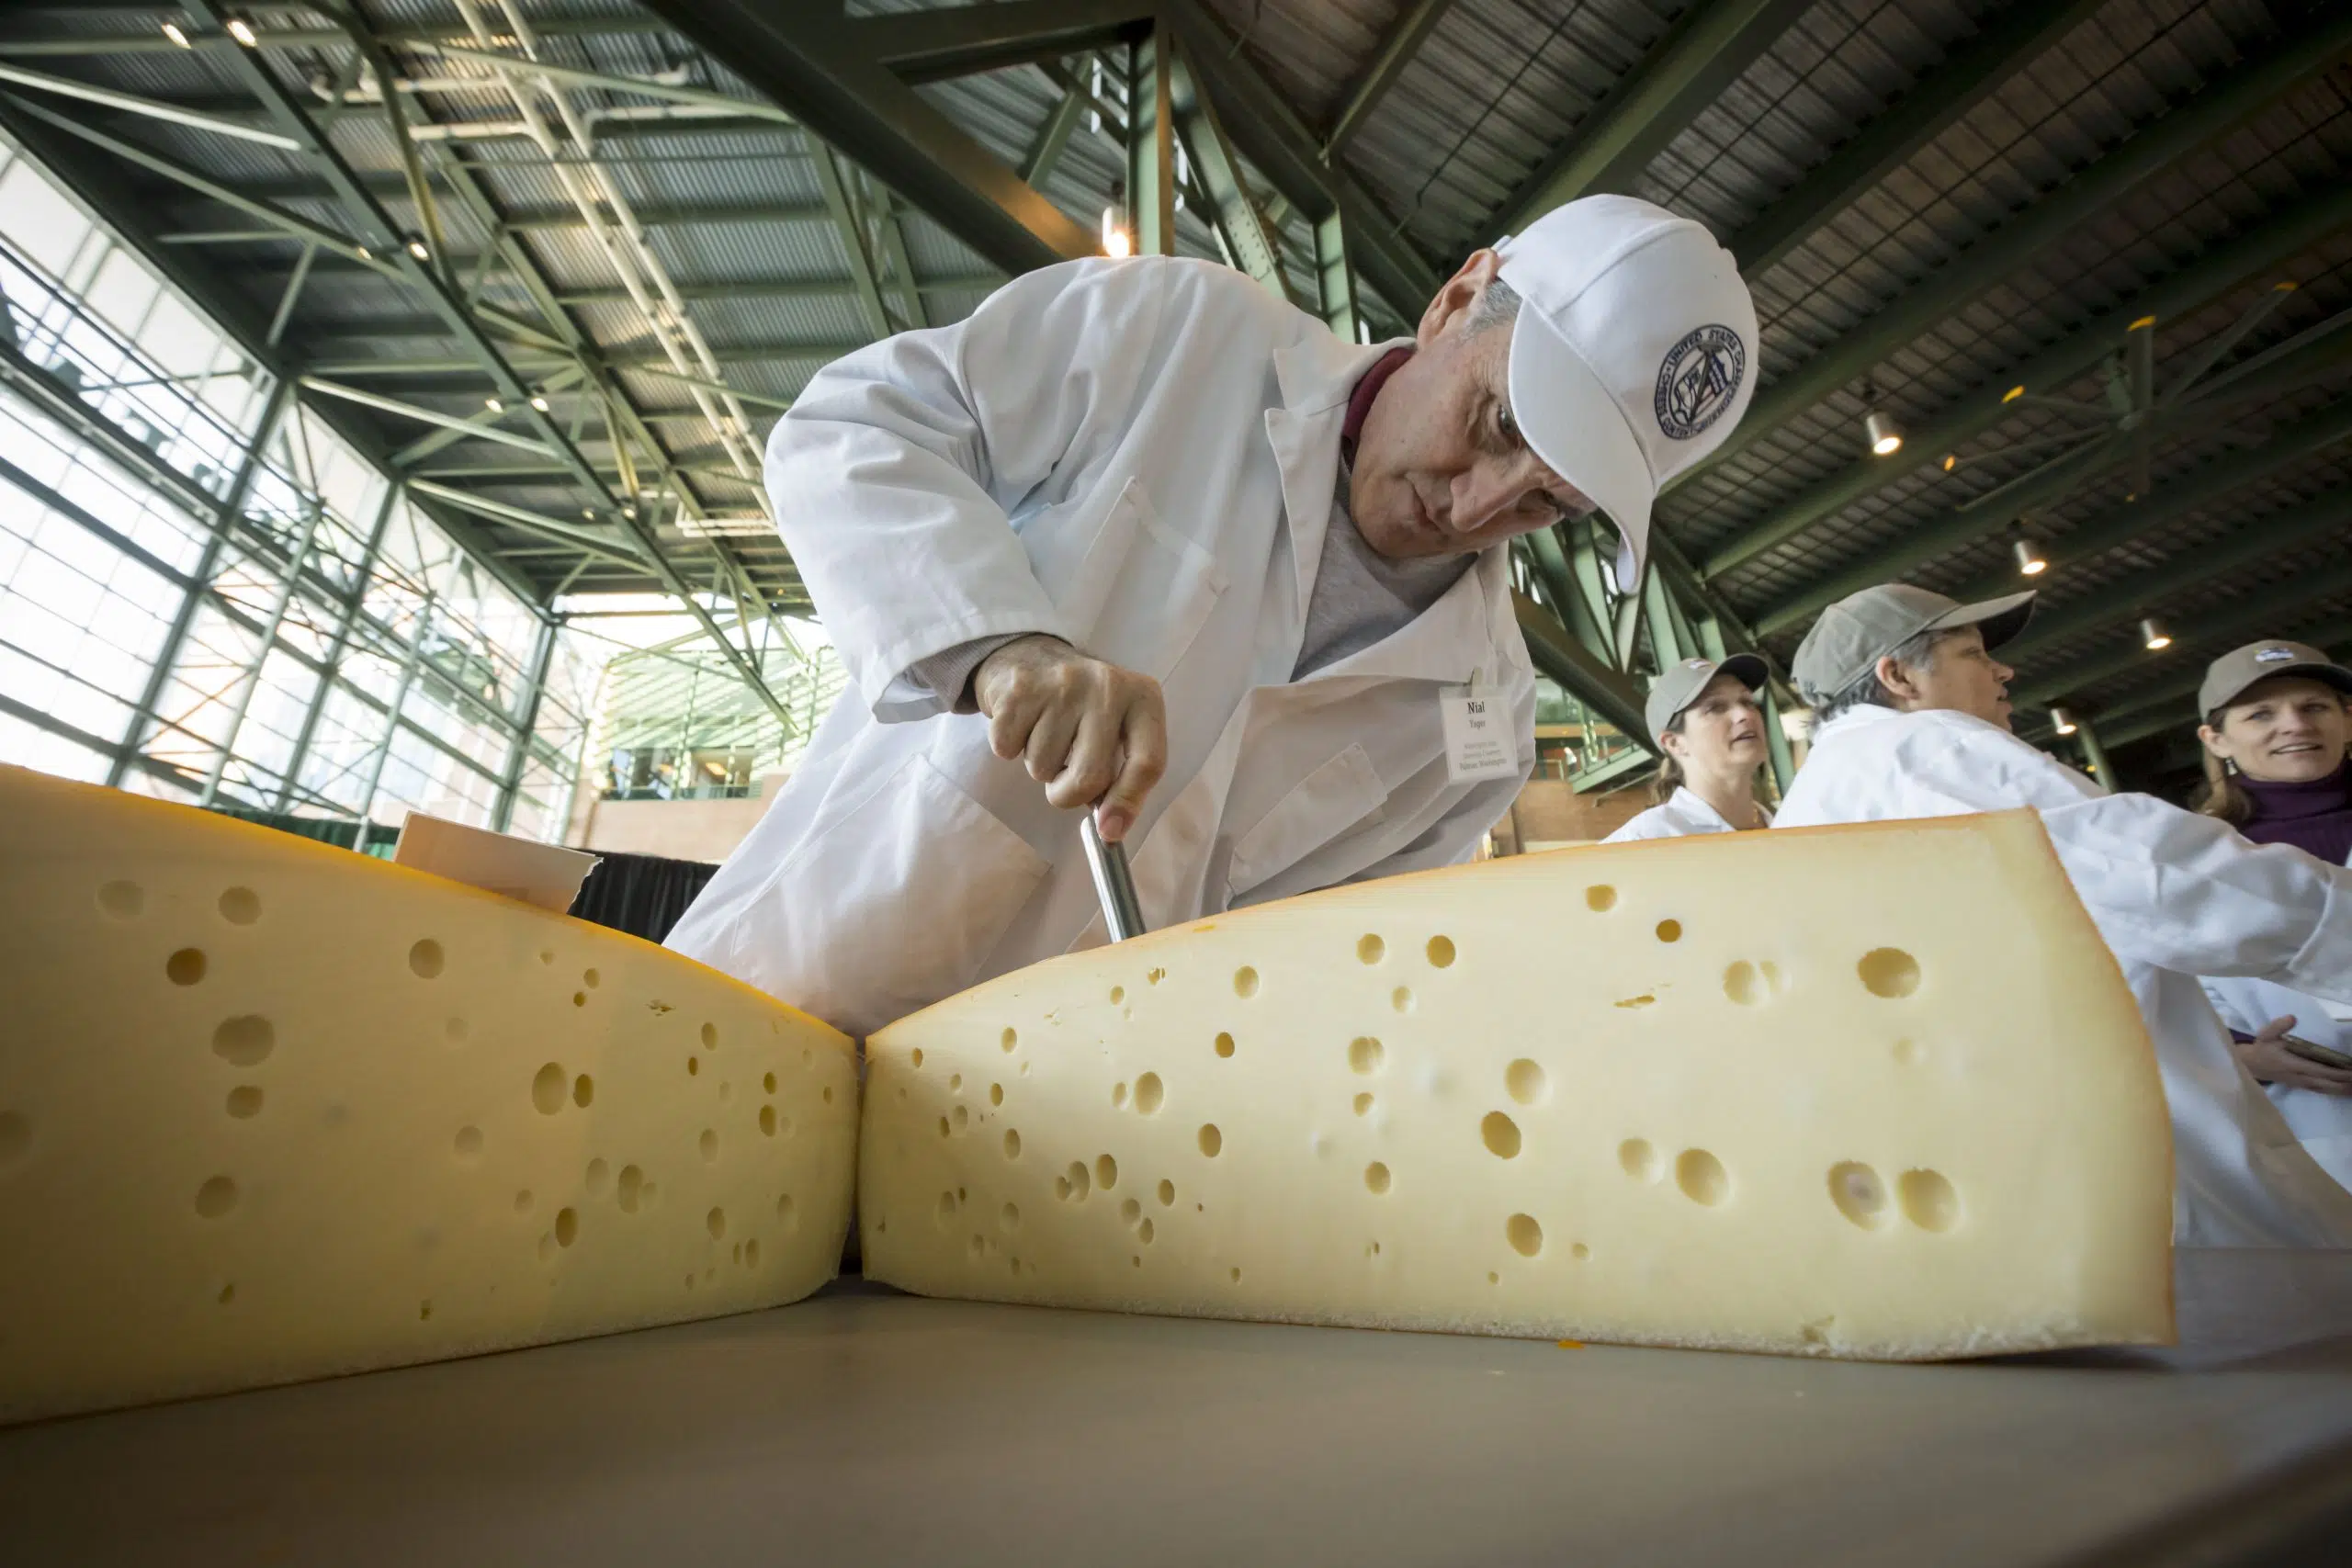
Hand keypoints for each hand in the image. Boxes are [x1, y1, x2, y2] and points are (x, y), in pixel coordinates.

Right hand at [970, 634, 1166, 841]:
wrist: (1031, 657)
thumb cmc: (1081, 708)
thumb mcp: (1117, 730)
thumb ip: (1123, 776)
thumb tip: (1110, 829)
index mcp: (1143, 699)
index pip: (1147, 763)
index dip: (1127, 804)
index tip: (1108, 831)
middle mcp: (1108, 687)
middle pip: (1090, 776)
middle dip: (1068, 793)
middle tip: (1061, 778)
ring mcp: (1063, 684)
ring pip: (1043, 766)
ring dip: (1038, 765)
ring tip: (1044, 734)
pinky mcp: (1020, 689)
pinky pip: (1008, 749)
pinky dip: (1009, 747)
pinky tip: (1022, 723)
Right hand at [2235, 1015, 2351, 1095]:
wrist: (2250, 1065)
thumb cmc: (2261, 1048)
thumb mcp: (2266, 1034)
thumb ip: (2279, 1026)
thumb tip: (2293, 1018)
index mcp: (2294, 1064)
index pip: (2322, 1070)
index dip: (2339, 1072)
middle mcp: (2301, 1077)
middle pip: (2329, 1083)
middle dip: (2346, 1083)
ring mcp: (2302, 1083)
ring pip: (2327, 1089)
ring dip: (2343, 1090)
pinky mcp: (2301, 1085)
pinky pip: (2322, 1090)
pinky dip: (2335, 1091)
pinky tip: (2344, 1091)